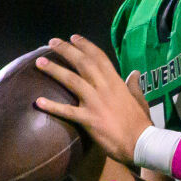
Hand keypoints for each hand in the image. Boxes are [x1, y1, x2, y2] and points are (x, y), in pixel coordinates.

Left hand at [34, 36, 152, 166]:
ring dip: (54, 70)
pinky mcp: (89, 119)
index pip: (100, 58)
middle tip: (52, 42)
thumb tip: (135, 73)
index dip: (86, 46)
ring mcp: (96, 102)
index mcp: (117, 83)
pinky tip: (38, 101)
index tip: (73, 37)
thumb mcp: (140, 100)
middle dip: (67, 51)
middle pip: (83, 63)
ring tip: (39, 62)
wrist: (142, 143)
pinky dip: (53, 106)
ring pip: (72, 81)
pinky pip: (67, 111)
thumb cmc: (141, 123)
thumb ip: (134, 86)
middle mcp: (105, 88)